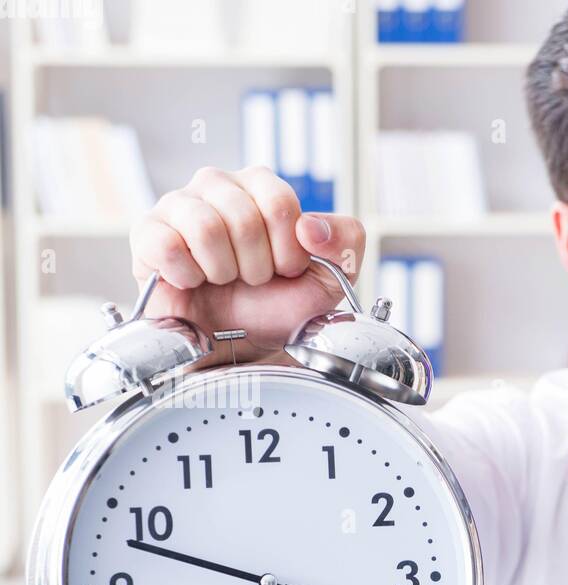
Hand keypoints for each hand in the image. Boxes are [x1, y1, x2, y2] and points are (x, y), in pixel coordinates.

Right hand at [129, 165, 366, 364]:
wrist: (239, 343)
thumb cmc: (278, 305)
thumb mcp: (331, 277)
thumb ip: (346, 242)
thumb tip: (311, 228)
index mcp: (261, 186)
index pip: (279, 203)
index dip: (287, 249)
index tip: (285, 269)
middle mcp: (217, 184)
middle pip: (243, 216)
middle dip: (256, 265)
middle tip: (253, 279)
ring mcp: (178, 205)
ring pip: (205, 227)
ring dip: (224, 271)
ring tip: (224, 280)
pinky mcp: (147, 232)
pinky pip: (166, 245)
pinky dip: (188, 276)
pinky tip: (193, 280)